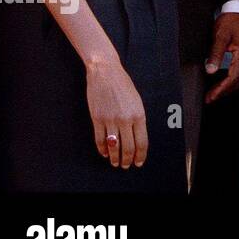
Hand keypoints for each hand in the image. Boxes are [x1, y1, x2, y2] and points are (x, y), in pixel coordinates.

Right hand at [86, 54, 147, 169]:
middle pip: (128, 147)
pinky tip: (105, 153)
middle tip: (126, 166)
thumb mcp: (137, 101)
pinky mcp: (97, 119)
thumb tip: (136, 137)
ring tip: (115, 163)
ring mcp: (110, 120)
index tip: (139, 162)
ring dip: (115, 158)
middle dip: (127, 160)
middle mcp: (126, 119)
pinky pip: (100, 140)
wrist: (106, 72)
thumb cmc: (123, 85)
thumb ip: (137, 119)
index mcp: (139, 115)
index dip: (140, 155)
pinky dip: (102, 149)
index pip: (142, 142)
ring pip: (114, 146)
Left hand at [204, 11, 238, 102]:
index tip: (211, 96)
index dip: (221, 89)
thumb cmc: (231, 21)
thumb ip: (216, 53)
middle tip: (209, 99)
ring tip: (214, 94)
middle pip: (237, 81)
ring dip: (227, 88)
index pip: (233, 78)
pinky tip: (224, 84)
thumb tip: (210, 70)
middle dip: (223, 91)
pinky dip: (231, 81)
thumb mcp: (221, 36)